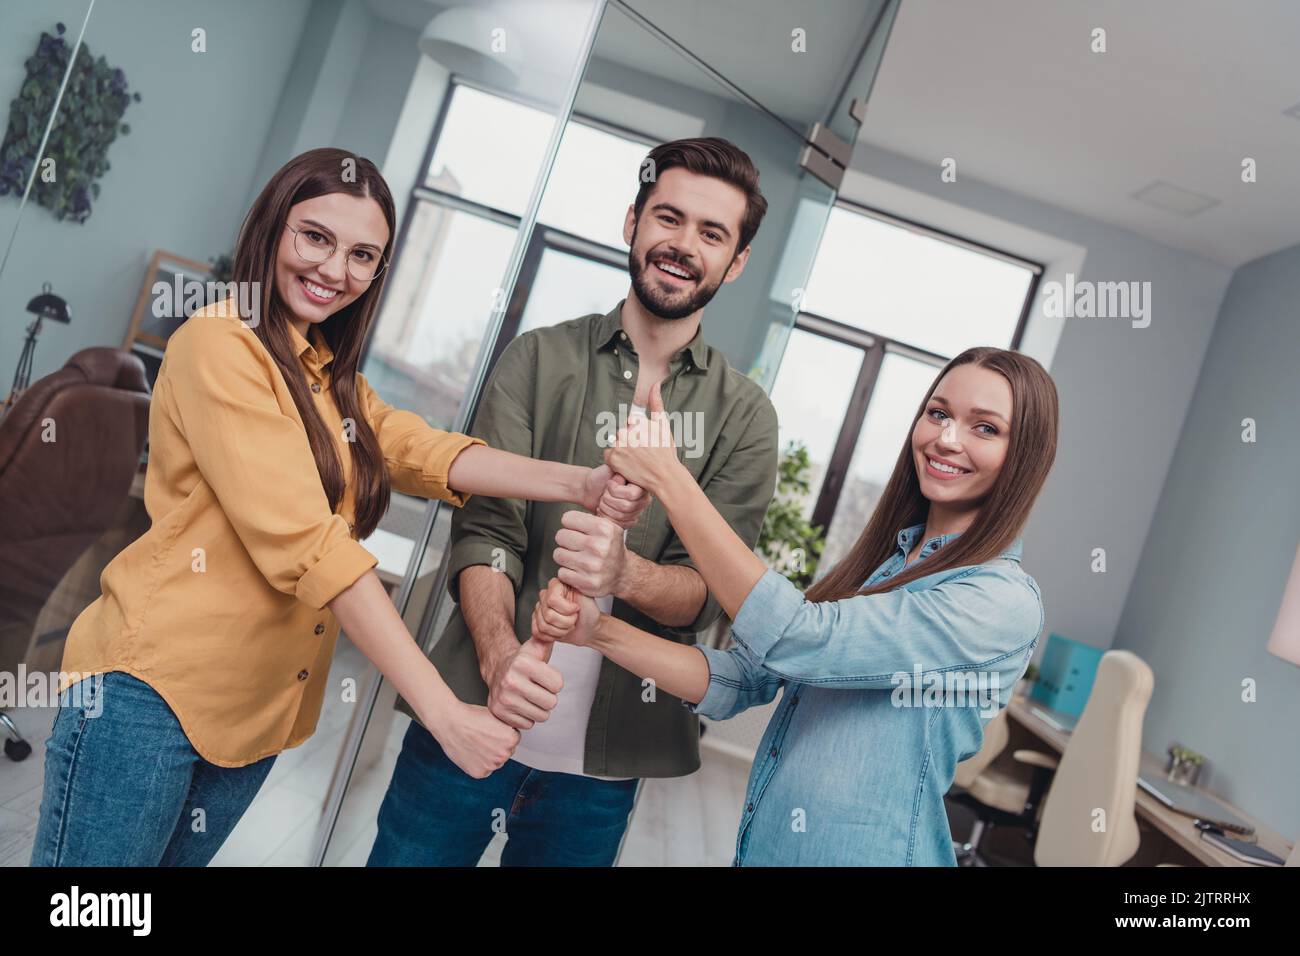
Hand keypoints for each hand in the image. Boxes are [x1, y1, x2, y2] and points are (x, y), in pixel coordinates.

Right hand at [433, 702, 519, 778]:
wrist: (450, 722)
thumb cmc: (470, 716)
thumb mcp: (497, 715)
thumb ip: (508, 727)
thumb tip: (511, 732)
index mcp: (511, 739)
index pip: (512, 741)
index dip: (501, 736)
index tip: (492, 733)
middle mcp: (504, 754)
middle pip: (504, 752)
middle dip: (496, 747)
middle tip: (482, 738)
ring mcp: (491, 765)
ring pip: (494, 762)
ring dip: (488, 756)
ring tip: (475, 744)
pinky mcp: (479, 773)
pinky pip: (483, 770)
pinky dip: (477, 764)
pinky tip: (471, 752)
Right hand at [483, 639, 563, 729]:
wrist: (498, 669)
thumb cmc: (522, 661)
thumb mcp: (536, 647)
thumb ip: (548, 639)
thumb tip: (557, 631)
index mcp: (523, 664)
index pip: (558, 685)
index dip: (555, 682)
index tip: (545, 677)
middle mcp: (511, 681)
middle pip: (551, 703)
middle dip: (548, 697)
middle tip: (538, 688)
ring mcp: (504, 698)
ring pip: (541, 716)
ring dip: (539, 708)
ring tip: (530, 696)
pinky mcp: (499, 712)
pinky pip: (527, 724)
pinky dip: (527, 717)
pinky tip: (521, 704)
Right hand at [531, 577, 600, 647]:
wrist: (589, 627)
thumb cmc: (589, 612)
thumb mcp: (587, 596)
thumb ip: (577, 585)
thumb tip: (570, 578)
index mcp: (556, 586)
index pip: (552, 600)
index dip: (567, 609)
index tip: (577, 609)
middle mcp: (545, 596)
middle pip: (548, 615)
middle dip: (566, 622)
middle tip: (574, 619)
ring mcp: (540, 609)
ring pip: (543, 625)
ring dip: (560, 631)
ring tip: (568, 625)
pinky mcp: (537, 622)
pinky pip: (537, 632)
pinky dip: (552, 637)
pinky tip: (560, 631)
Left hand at [553, 510, 624, 597]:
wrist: (621, 573)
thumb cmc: (611, 549)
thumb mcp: (607, 527)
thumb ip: (588, 518)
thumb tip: (566, 517)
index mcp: (604, 529)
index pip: (567, 518)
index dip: (570, 524)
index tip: (576, 530)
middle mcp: (598, 547)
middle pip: (560, 536)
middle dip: (566, 540)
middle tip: (576, 545)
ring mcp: (591, 566)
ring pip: (558, 554)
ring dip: (565, 557)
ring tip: (577, 557)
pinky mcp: (586, 582)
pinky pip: (562, 572)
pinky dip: (568, 572)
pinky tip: (579, 570)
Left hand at [581, 464, 649, 528]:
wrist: (590, 488)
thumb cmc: (600, 476)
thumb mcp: (612, 465)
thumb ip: (623, 464)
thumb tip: (630, 464)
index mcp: (640, 483)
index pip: (632, 494)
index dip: (616, 491)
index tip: (610, 483)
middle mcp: (642, 497)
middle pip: (627, 507)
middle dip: (609, 499)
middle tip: (604, 493)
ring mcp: (637, 510)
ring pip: (622, 516)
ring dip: (606, 508)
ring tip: (603, 500)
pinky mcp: (629, 520)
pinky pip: (622, 524)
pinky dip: (608, 517)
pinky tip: (604, 510)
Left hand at [602, 379, 680, 494]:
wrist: (665, 476)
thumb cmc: (666, 452)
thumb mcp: (663, 425)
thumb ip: (656, 404)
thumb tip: (654, 385)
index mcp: (638, 421)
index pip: (630, 423)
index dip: (637, 434)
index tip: (644, 443)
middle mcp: (627, 431)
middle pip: (621, 433)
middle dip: (629, 441)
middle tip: (641, 453)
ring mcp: (619, 445)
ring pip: (615, 443)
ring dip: (622, 450)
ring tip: (635, 459)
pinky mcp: (613, 458)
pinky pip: (608, 455)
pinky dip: (615, 460)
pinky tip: (628, 464)